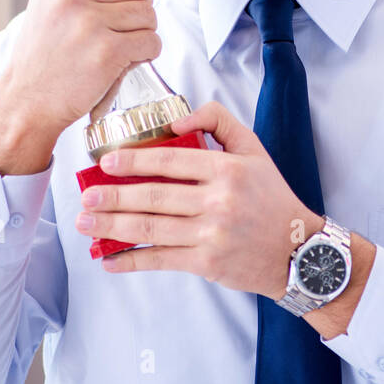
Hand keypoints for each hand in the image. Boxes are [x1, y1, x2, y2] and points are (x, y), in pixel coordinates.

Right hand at [0, 0, 158, 174]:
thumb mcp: (54, 4)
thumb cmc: (46, 52)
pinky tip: (125, 60)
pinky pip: (151, 42)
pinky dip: (146, 53)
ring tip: (121, 45)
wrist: (28, 100)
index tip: (112, 4)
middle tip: (121, 28)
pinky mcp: (107, 51)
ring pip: (148, 14)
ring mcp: (90, 22)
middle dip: (139, 7)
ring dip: (143, 32)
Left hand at [76, 101, 323, 298]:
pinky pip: (160, 260)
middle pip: (153, 197)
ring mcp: (211, 234)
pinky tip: (109, 259)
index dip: (133, 161)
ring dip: (112, 226)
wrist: (298, 250)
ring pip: (150, 228)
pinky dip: (131, 260)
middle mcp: (218, 201)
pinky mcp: (207, 263)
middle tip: (85, 196)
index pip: (170, 160)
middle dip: (112, 197)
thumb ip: (217, 121)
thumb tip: (175, 121)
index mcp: (227, 169)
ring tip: (86, 222)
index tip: (107, 163)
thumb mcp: (253, 148)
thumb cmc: (271, 197)